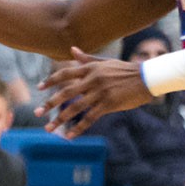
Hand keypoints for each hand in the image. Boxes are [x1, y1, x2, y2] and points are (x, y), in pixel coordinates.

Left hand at [37, 48, 151, 137]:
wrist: (147, 77)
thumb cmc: (125, 70)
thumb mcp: (105, 62)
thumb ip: (87, 59)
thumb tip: (72, 49)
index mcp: (90, 68)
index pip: (65, 73)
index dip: (51, 80)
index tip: (39, 88)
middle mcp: (92, 79)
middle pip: (66, 92)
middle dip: (50, 103)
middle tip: (37, 112)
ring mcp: (100, 92)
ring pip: (75, 107)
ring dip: (60, 119)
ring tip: (49, 128)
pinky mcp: (109, 104)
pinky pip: (90, 117)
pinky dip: (78, 128)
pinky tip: (69, 136)